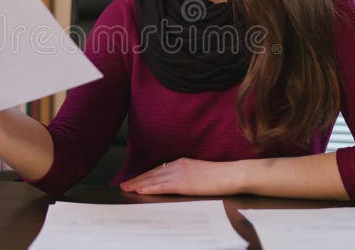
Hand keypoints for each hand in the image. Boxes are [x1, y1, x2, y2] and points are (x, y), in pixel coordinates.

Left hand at [119, 158, 245, 195]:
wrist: (230, 175)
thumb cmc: (219, 176)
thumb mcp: (199, 172)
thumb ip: (187, 175)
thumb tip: (178, 182)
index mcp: (181, 163)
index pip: (158, 170)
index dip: (145, 176)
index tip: (134, 180)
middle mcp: (177, 166)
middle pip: (152, 173)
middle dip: (137, 180)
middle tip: (123, 185)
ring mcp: (179, 174)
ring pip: (153, 179)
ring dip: (138, 184)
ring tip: (126, 188)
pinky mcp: (183, 183)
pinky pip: (162, 186)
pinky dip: (149, 188)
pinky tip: (140, 191)